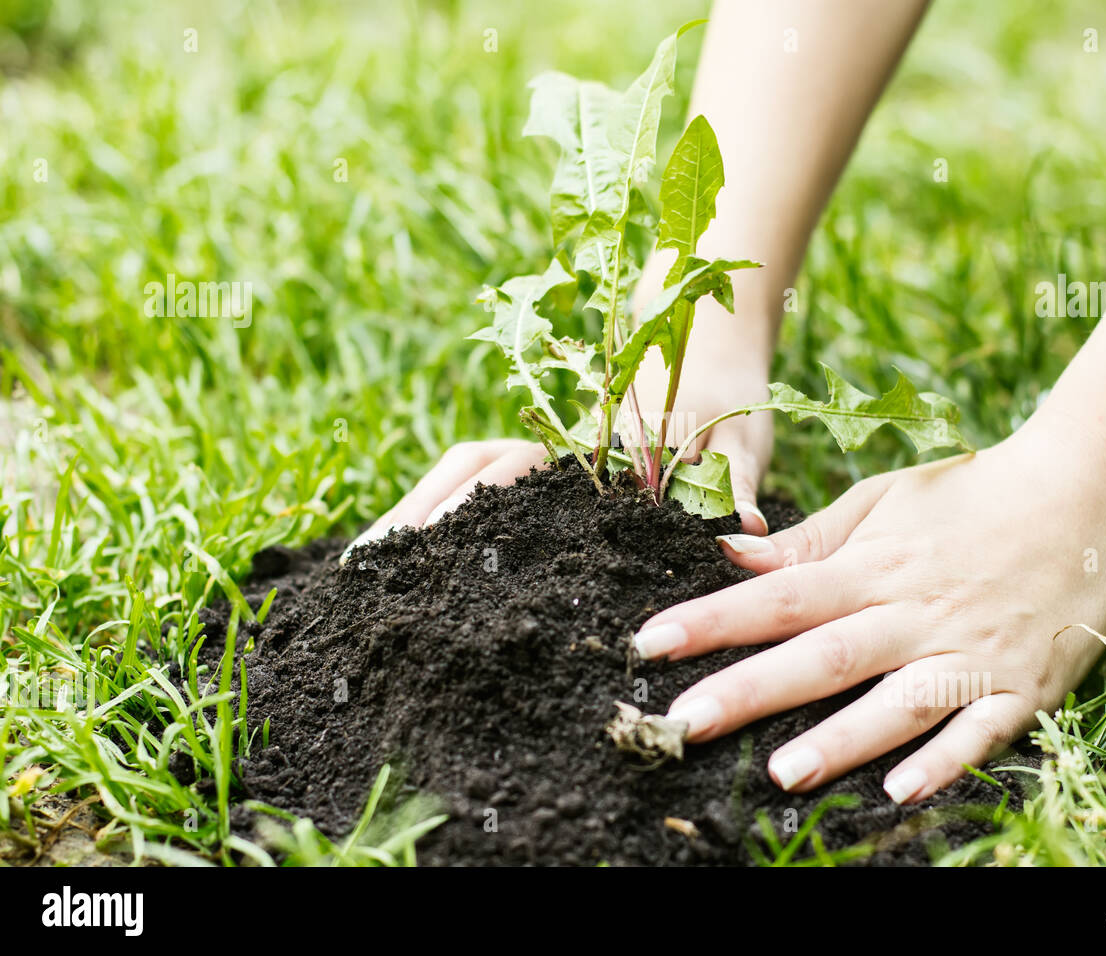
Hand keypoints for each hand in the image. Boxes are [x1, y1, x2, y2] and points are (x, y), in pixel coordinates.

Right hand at [344, 302, 776, 562]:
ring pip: (463, 483)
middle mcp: (555, 446)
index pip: (507, 471)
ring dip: (418, 520)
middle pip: (465, 475)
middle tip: (363, 575)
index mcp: (591, 441)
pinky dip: (441, 522)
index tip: (411, 547)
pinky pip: (480, 495)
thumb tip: (743, 526)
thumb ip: (734, 481)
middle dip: (413, 519)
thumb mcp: (739, 444)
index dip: (456, 506)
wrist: (717, 365)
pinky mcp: (546, 479)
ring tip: (368, 575)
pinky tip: (415, 564)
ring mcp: (543, 460)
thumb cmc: (728, 408)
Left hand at [631, 417, 1105, 802]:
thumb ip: (810, 541)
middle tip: (683, 722)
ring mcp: (970, 652)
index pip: (778, 597)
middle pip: (823, 656)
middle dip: (750, 690)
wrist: (1087, 492)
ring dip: (840, 738)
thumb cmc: (971, 495)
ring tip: (782, 772)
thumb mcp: (883, 501)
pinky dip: (943, 763)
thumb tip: (733, 555)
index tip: (649, 643)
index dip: (712, 620)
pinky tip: (899, 792)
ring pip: (897, 701)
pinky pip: (980, 732)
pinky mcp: (1022, 686)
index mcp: (874, 566)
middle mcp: (915, 612)